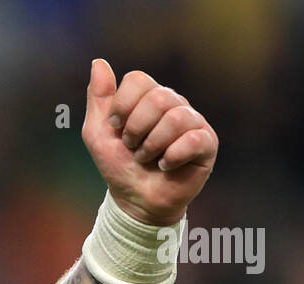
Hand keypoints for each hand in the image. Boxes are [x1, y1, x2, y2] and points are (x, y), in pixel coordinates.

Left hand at [82, 59, 217, 225]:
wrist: (135, 201)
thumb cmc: (119, 165)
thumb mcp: (97, 133)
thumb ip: (98, 99)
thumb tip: (98, 62)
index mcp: (148, 96)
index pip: (137, 79)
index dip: (122, 106)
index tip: (116, 128)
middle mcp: (173, 103)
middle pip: (157, 98)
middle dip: (136, 130)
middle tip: (133, 148)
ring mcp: (193, 121)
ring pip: (175, 118)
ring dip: (152, 146)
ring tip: (148, 158)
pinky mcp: (207, 143)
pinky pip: (192, 139)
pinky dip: (171, 157)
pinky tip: (166, 165)